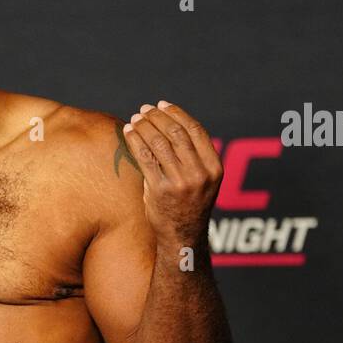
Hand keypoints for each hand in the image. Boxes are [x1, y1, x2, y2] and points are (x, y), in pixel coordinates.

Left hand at [121, 101, 222, 244]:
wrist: (182, 236)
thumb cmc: (189, 204)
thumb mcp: (203, 179)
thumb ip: (193, 155)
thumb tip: (169, 123)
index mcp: (214, 168)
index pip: (195, 130)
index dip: (177, 113)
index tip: (162, 105)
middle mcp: (200, 174)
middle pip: (176, 133)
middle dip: (157, 118)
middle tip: (144, 110)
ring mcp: (180, 182)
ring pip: (159, 143)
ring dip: (144, 127)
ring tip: (135, 120)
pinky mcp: (159, 190)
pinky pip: (144, 157)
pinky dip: (134, 141)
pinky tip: (128, 132)